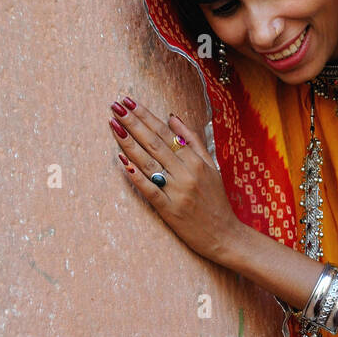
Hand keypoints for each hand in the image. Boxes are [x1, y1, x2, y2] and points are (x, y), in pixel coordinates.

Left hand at [108, 96, 237, 262]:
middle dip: (133, 122)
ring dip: (129, 143)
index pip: (165, 133)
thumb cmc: (216, 201)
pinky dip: (135, 175)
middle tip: (115, 106)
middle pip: (154, 143)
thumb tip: (172, 118)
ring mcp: (177, 191)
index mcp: (196, 161)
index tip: (128, 101)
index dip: (145, 115)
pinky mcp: (169, 210)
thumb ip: (192, 141)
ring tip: (113, 125)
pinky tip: (121, 162)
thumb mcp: (211, 166)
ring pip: (149, 162)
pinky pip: (149, 189)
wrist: (224, 236)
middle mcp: (186, 173)